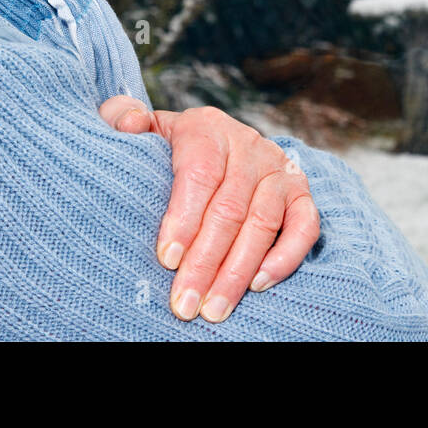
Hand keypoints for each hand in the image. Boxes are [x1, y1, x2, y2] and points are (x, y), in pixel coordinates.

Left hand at [97, 96, 318, 323]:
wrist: (218, 140)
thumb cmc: (171, 148)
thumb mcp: (146, 129)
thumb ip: (122, 118)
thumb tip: (127, 123)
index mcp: (206, 128)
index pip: (199, 173)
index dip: (184, 218)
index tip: (167, 259)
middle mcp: (248, 145)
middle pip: (229, 208)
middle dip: (206, 262)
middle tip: (184, 303)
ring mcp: (278, 168)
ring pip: (262, 223)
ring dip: (238, 271)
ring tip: (214, 309)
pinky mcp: (301, 192)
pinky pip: (305, 226)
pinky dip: (285, 257)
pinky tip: (258, 285)